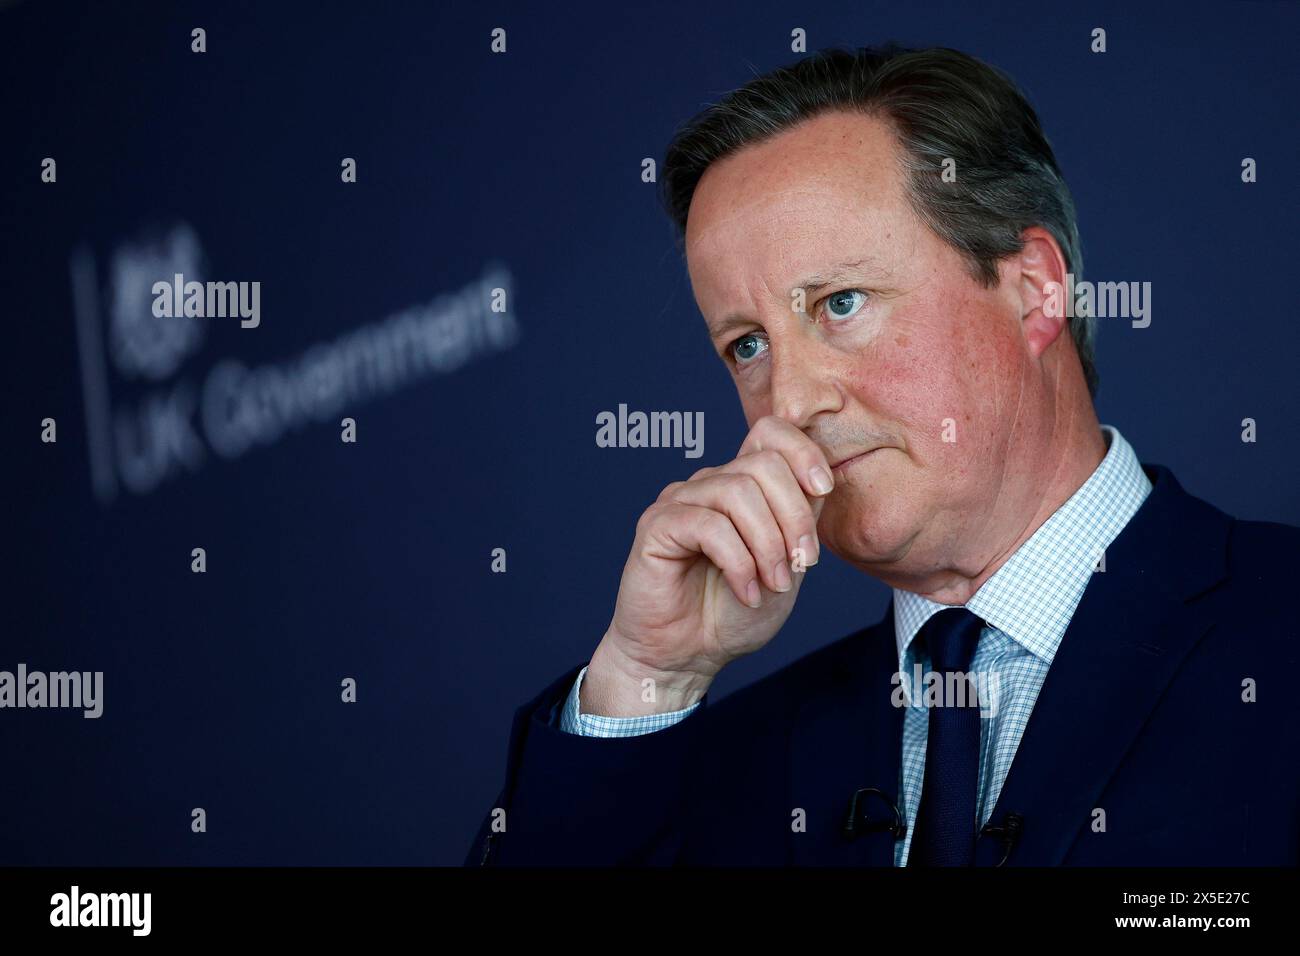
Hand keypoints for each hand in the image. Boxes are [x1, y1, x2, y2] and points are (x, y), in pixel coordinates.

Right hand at [582, 416, 834, 716]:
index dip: (803, 451)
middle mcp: (710, 484)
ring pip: (738, 492)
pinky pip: (709, 525)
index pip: (771, 432)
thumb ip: (800, 521)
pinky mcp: (657, 525)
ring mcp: (680, 501)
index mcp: (742, 485)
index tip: (824, 491)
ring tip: (773, 585)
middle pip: (764, 463)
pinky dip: (738, 562)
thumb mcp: (786, 565)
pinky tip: (745, 592)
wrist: (687, 657)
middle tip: (800, 565)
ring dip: (768, 545)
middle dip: (795, 516)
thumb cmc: (733, 614)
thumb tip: (820, 482)